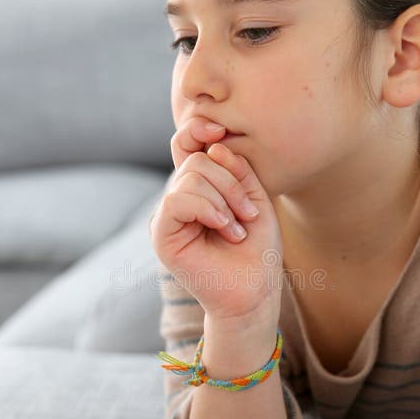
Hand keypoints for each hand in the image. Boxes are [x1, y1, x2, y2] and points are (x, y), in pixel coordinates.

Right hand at [150, 116, 282, 321]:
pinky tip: (224, 228)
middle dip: (230, 182)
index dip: (198, 129)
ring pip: (189, 178)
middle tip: (248, 213)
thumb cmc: (258, 249)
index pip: (187, 144)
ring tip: (238, 228)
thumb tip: (215, 146)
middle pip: (196, 159)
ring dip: (224, 200)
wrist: (254, 290)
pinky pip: (177, 201)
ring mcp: (168, 216)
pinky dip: (207, 209)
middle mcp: (179, 198)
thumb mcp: (256, 198)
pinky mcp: (162, 235)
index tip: (222, 128)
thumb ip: (238, 169)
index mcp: (199, 186)